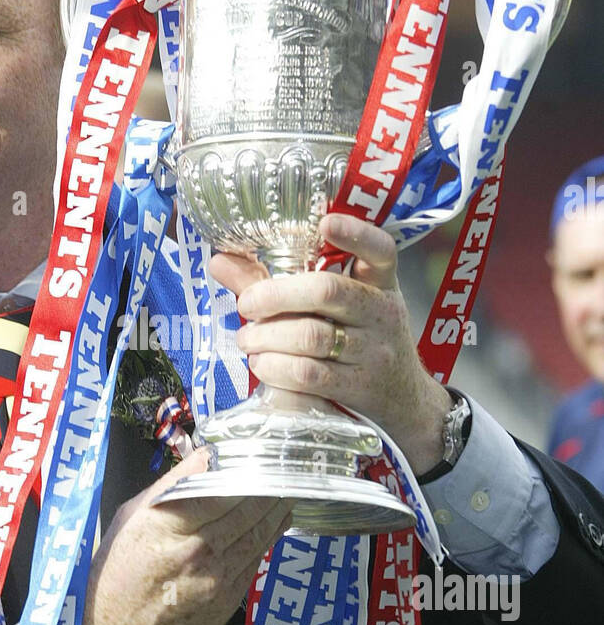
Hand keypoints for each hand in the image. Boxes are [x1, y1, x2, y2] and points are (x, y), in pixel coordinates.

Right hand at [79, 447, 292, 624]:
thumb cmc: (111, 577)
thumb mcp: (127, 520)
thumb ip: (168, 489)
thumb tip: (203, 458)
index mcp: (164, 526)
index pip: (216, 483)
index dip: (238, 463)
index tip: (248, 449)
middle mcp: (195, 550)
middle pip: (247, 505)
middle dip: (266, 481)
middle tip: (278, 463)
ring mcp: (216, 578)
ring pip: (259, 531)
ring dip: (276, 506)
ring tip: (284, 487)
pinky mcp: (228, 600)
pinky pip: (256, 558)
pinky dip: (269, 535)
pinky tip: (274, 521)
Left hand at [209, 212, 451, 474]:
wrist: (406, 403)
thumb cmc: (360, 341)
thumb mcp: (339, 308)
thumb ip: (276, 282)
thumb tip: (219, 260)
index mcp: (381, 283)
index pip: (381, 250)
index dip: (356, 234)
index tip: (326, 222)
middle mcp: (382, 313)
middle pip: (327, 291)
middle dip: (276, 295)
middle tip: (246, 303)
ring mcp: (374, 352)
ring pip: (311, 336)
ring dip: (267, 336)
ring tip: (246, 338)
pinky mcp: (360, 387)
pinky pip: (310, 374)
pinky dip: (276, 367)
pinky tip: (261, 364)